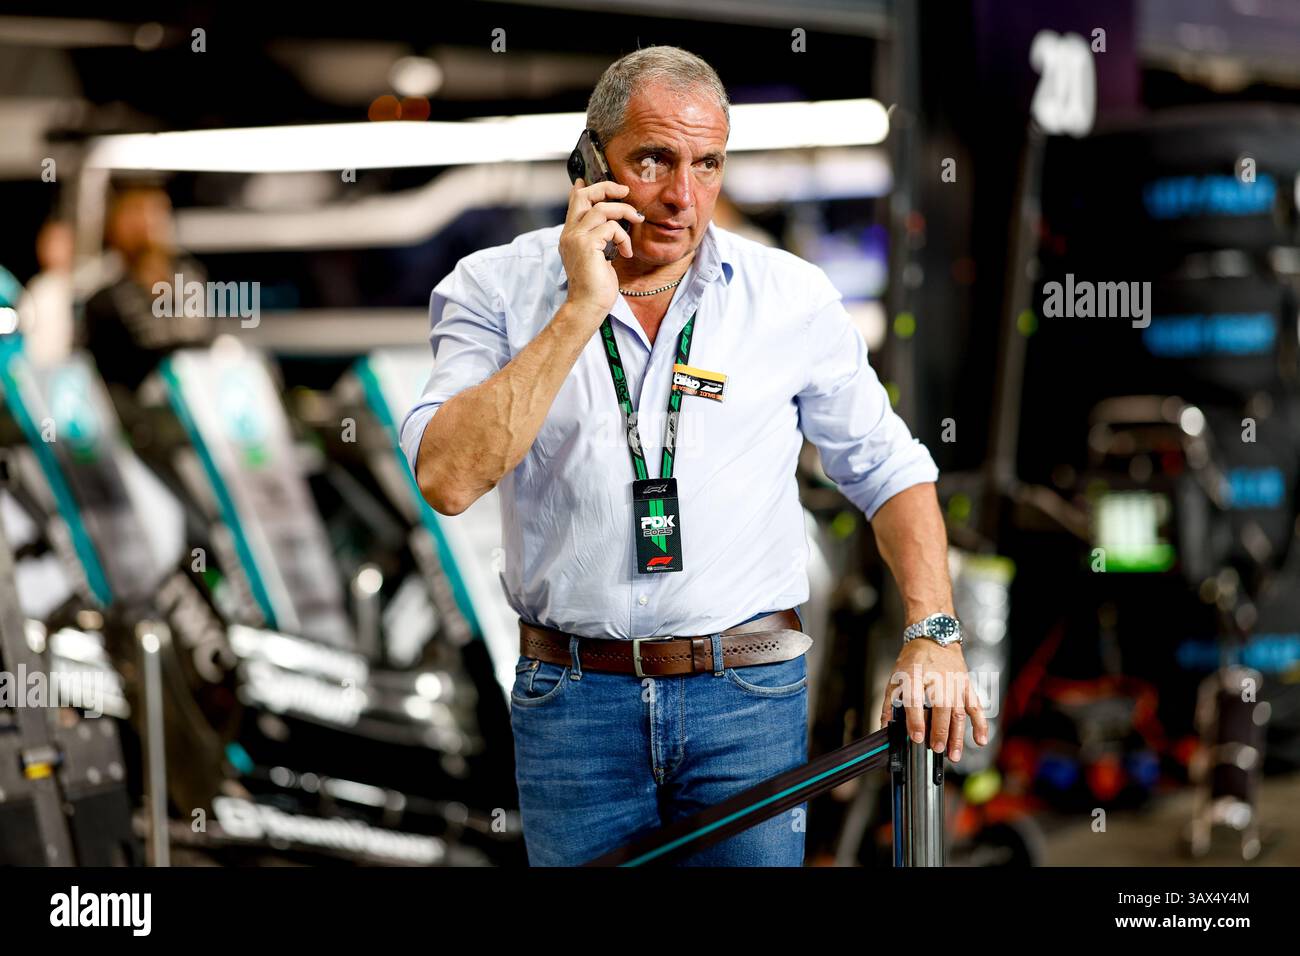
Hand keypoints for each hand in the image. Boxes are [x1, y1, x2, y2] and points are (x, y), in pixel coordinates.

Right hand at [558, 178, 642, 319]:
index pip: (575, 202)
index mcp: (570, 236)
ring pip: (602, 209)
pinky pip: (611, 228)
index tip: (591, 179)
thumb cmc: (595, 286)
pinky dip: (623, 237)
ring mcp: (576, 238)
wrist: (588, 306)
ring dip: (624, 213)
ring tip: (636, 222)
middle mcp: (570, 234)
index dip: (584, 187)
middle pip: (585, 196)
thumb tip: (611, 226)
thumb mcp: (598, 257)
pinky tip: (626, 252)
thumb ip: (600, 239)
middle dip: (606, 188)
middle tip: (625, 191)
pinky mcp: (587, 245)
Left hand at [878, 638, 988, 762]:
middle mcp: (937, 680)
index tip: (916, 737)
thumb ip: (889, 704)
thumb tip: (886, 728)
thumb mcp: (895, 679)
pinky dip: (980, 724)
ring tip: (953, 755)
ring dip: (957, 736)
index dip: (915, 720)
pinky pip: (976, 707)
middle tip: (935, 749)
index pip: (914, 699)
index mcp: (914, 676)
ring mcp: (955, 684)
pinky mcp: (966, 686)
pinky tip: (980, 740)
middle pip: (940, 708)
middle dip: (939, 731)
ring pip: (958, 712)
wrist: (934, 638)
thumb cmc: (913, 661)